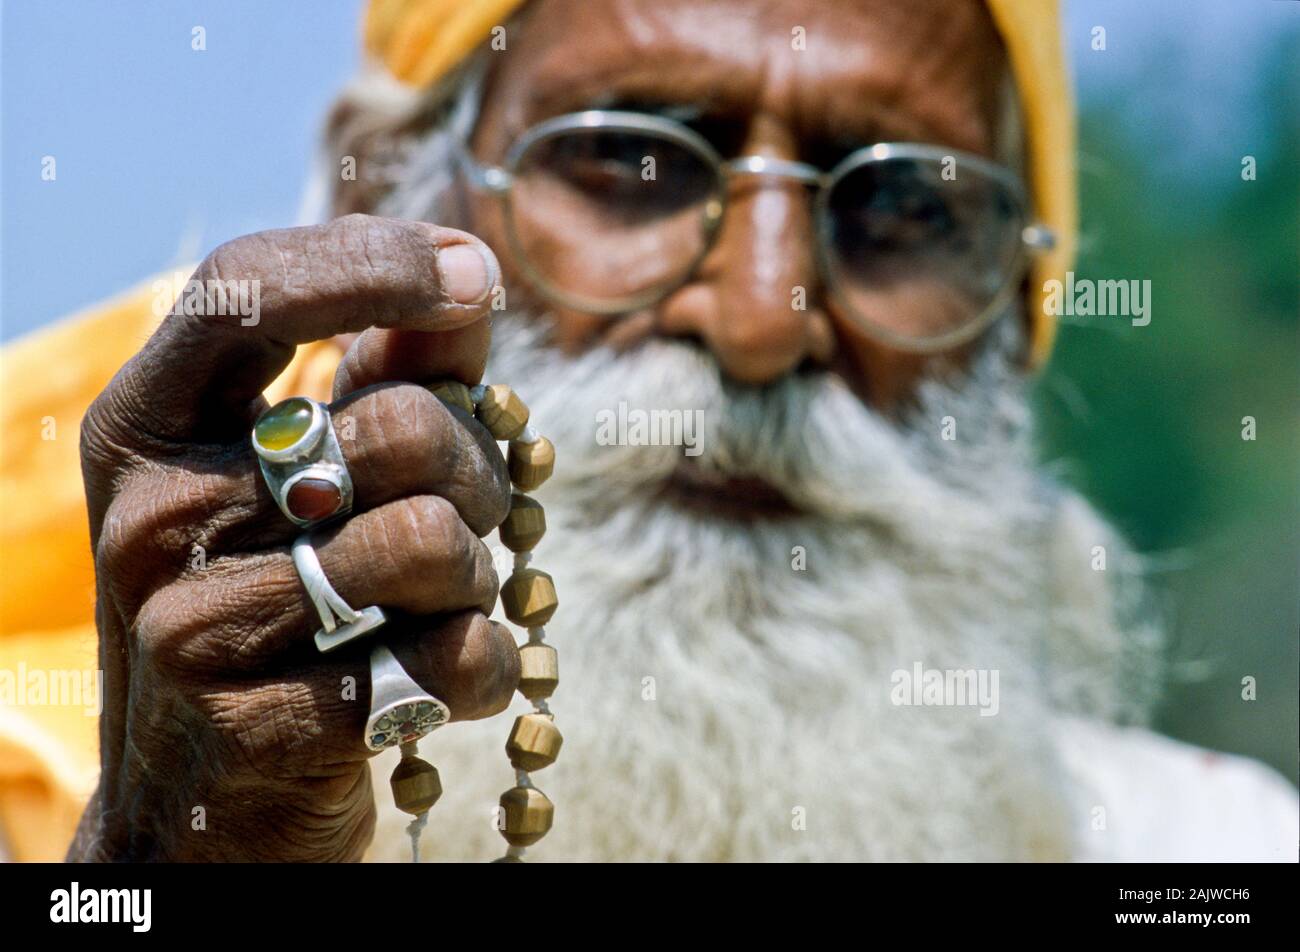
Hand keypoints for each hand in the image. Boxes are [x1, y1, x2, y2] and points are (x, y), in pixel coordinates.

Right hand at [70, 214, 517, 861]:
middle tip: (473, 514)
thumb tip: (468, 271)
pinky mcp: (263, 726)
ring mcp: (195, 627)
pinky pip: (453, 656)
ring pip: (436, 541)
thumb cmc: (269, 606)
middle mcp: (154, 517)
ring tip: (443, 598)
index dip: (372, 260)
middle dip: (478, 469)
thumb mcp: (292, 480)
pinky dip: (486, 664)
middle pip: (398, 427)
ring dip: (482, 572)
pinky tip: (445, 675)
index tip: (471, 272)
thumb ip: (379, 371)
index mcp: (147, 428)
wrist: (201, 804)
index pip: (246, 289)